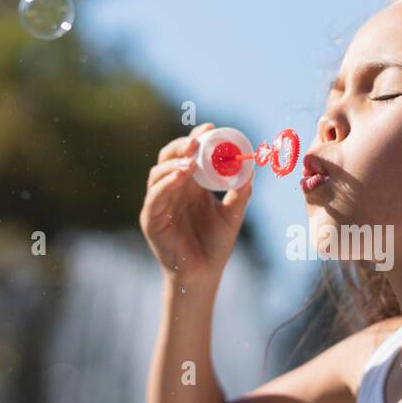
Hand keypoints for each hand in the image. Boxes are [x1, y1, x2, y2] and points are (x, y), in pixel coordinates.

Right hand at [139, 123, 252, 282]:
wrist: (204, 274)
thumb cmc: (216, 244)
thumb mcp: (233, 213)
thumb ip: (241, 191)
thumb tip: (250, 166)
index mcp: (190, 184)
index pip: (189, 153)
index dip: (197, 138)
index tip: (210, 128)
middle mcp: (172, 188)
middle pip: (169, 157)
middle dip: (182, 145)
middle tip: (198, 141)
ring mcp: (159, 202)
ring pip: (158, 173)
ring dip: (174, 164)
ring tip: (191, 161)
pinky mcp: (150, 219)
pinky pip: (154, 197)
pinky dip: (165, 184)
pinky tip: (180, 177)